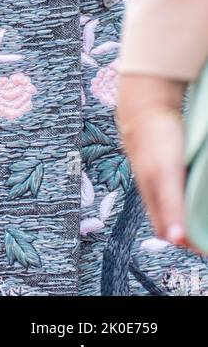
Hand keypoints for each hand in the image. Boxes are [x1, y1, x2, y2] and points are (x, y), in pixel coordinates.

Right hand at [116, 72, 203, 253]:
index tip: (207, 248)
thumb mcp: (166, 174)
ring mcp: (156, 174)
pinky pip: (173, 186)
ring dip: (188, 213)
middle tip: (207, 234)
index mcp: (153, 196)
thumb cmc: (155, 136)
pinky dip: (186, 194)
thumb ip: (171, 207)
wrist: (144, 98)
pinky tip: (195, 186)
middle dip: (189, 231)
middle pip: (170, 220)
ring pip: (172, 203)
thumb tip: (178, 241)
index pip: (170, 233)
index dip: (188, 243)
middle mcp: (153, 188)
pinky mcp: (161, 161)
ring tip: (204, 215)